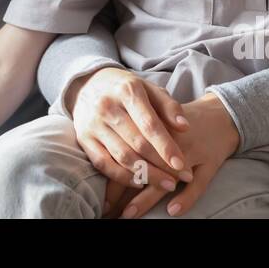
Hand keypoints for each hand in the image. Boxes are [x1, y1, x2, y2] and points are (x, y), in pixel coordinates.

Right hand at [66, 67, 193, 199]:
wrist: (89, 83)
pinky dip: (122, 177)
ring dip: (146, 174)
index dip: (166, 146)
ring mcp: (93, 124)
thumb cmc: (126, 89)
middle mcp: (108, 106)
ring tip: (167, 184)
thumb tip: (185, 127)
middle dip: (161, 165)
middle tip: (181, 179)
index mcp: (127, 90)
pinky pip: (103, 164)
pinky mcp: (83, 138)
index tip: (182, 164)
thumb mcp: (149, 88)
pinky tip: (140, 183)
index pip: (149, 124)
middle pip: (137, 143)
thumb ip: (168, 106)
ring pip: (122, 156)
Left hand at [102, 91, 240, 218]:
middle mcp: (171, 139)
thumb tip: (105, 157)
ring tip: (129, 214)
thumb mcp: (157, 120)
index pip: (128, 150)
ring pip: (166, 176)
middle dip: (123, 189)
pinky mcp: (210, 161)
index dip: (112, 172)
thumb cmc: (180, 123)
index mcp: (155, 126)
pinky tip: (172, 210)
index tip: (100, 194)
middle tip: (107, 209)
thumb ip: (134, 134)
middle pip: (143, 164)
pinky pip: (199, 183)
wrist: (219, 114)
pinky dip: (186, 197)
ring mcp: (192, 150)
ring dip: (147, 197)